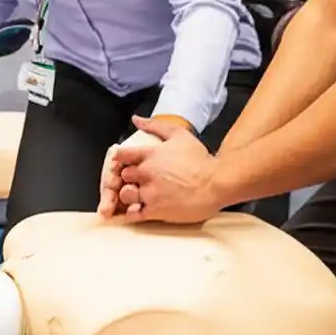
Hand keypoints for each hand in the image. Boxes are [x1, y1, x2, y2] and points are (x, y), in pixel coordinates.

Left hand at [100, 116, 223, 223]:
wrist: (216, 183)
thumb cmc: (201, 160)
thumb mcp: (180, 135)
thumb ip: (155, 125)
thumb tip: (136, 119)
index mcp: (150, 154)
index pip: (120, 155)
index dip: (119, 160)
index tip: (124, 164)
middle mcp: (146, 173)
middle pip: (121, 176)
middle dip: (126, 178)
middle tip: (136, 181)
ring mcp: (150, 193)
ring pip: (124, 195)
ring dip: (129, 196)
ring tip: (140, 196)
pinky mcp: (155, 211)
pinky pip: (133, 215)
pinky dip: (133, 213)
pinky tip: (141, 210)